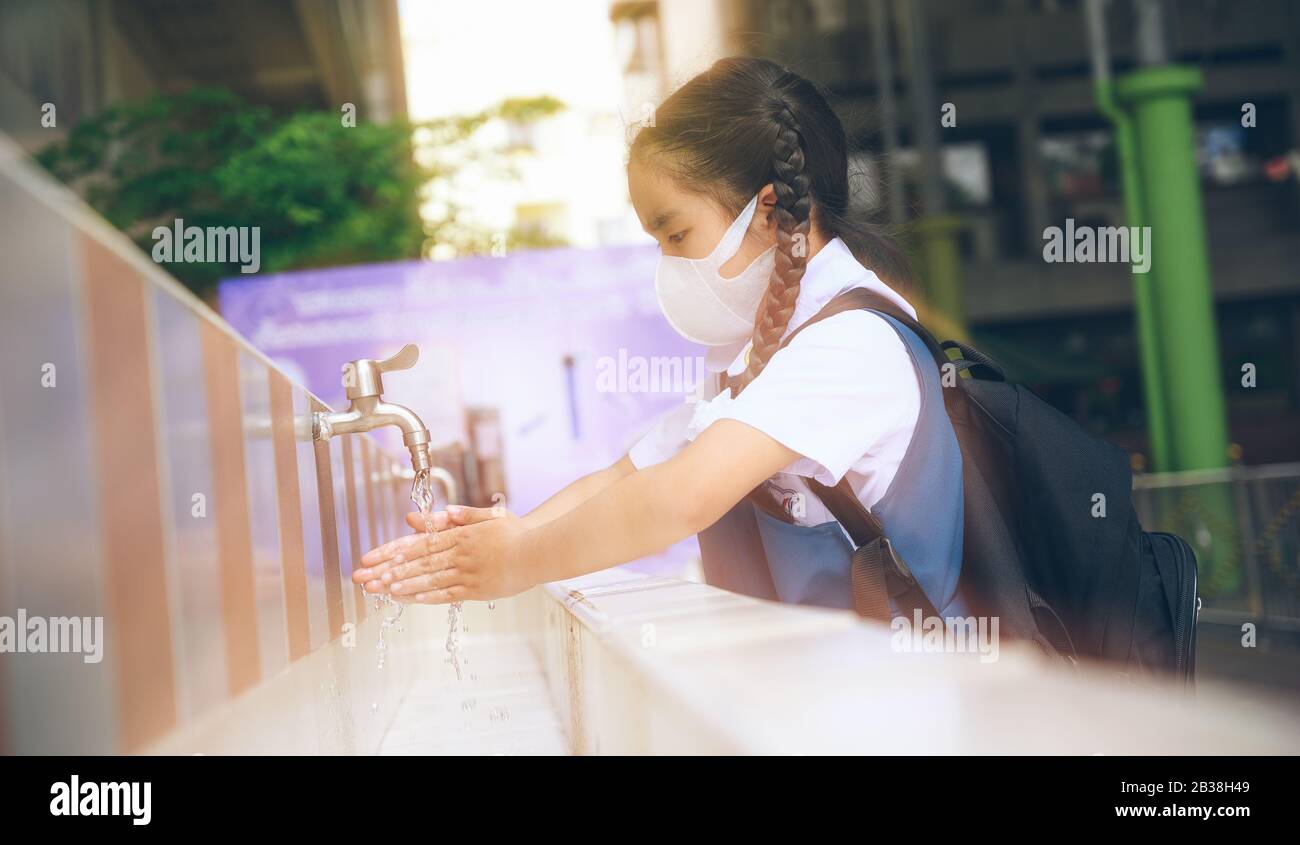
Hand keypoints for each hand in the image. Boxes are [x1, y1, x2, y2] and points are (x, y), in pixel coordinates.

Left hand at [352, 505, 533, 603]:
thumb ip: (459, 516)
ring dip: (401, 584)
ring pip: (428, 579)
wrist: (541, 551)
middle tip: (363, 578)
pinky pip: (446, 594)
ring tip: (378, 589)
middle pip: (417, 562)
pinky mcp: (476, 590)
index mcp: (459, 535)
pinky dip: (425, 596)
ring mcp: (467, 572)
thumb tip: (432, 514)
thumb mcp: (488, 516)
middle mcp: (459, 553)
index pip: (419, 543)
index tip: (370, 557)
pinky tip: (408, 598)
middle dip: (387, 570)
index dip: (392, 551)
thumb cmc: (517, 533)